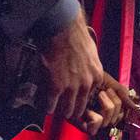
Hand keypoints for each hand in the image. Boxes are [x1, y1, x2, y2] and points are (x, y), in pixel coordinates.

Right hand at [41, 9, 104, 123]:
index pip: (89, 98)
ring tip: (51, 108)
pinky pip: (50, 105)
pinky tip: (43, 105)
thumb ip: (89, 69)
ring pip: (65, 110)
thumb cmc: (75, 36)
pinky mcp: (55, 87)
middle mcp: (86, 84)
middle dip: (69, 110)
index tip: (71, 101)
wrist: (62, 29)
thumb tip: (83, 74)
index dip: (78, 101)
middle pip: (78, 108)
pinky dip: (45, 107)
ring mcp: (71, 87)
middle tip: (60, 108)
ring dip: (57, 110)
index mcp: (96, 77)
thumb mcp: (92, 55)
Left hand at [76, 75, 139, 136]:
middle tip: (105, 91)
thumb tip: (136, 108)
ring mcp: (86, 119)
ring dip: (108, 107)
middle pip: (116, 119)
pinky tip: (89, 106)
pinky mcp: (76, 121)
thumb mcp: (107, 81)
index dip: (123, 106)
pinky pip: (94, 127)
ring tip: (99, 94)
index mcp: (104, 105)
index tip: (115, 92)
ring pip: (107, 123)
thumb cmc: (85, 73)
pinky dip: (95, 117)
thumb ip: (122, 94)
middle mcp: (96, 113)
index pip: (121, 114)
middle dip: (115, 103)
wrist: (69, 68)